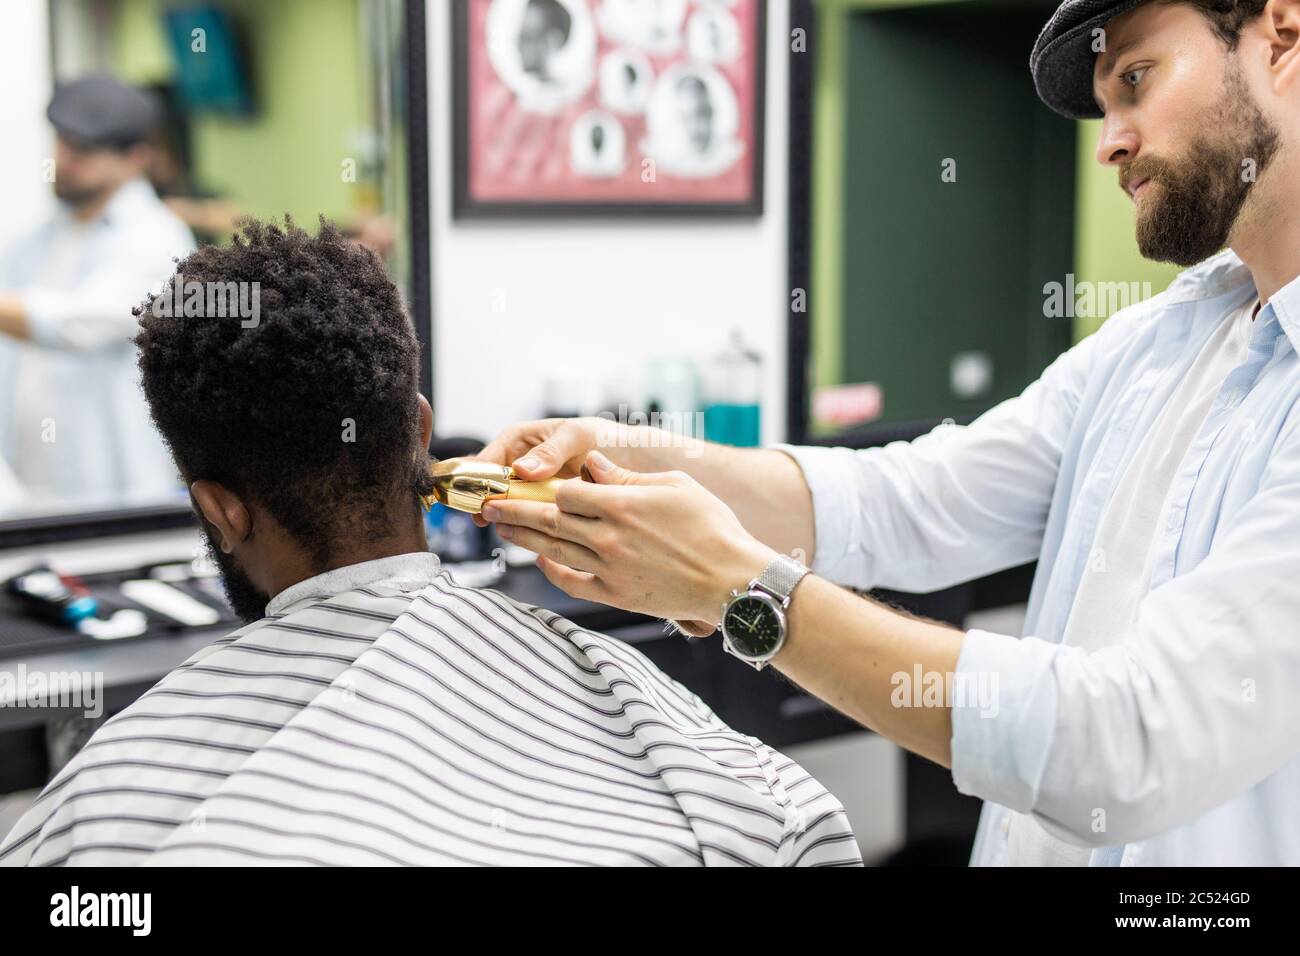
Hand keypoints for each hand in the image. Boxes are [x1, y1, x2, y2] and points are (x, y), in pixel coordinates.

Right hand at [470, 417, 622, 526]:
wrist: (638, 460)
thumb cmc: (606, 438)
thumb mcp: (578, 437)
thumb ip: (550, 451)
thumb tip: (521, 469)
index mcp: (519, 439)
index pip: (486, 460)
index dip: (477, 480)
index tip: (479, 499)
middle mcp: (521, 464)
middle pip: (491, 487)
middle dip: (489, 504)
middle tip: (489, 520)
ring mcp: (533, 488)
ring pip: (509, 506)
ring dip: (509, 518)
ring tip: (511, 530)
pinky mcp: (547, 508)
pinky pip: (531, 520)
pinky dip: (530, 528)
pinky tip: (535, 537)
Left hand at [481, 450, 776, 629]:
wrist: (732, 580)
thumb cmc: (712, 528)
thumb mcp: (675, 485)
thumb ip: (626, 476)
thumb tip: (592, 465)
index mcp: (622, 504)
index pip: (566, 491)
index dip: (548, 486)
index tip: (533, 482)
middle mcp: (607, 537)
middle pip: (548, 519)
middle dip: (515, 509)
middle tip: (490, 504)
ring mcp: (608, 568)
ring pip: (553, 549)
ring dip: (523, 537)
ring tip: (502, 527)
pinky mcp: (615, 594)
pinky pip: (572, 582)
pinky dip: (552, 570)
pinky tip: (542, 560)